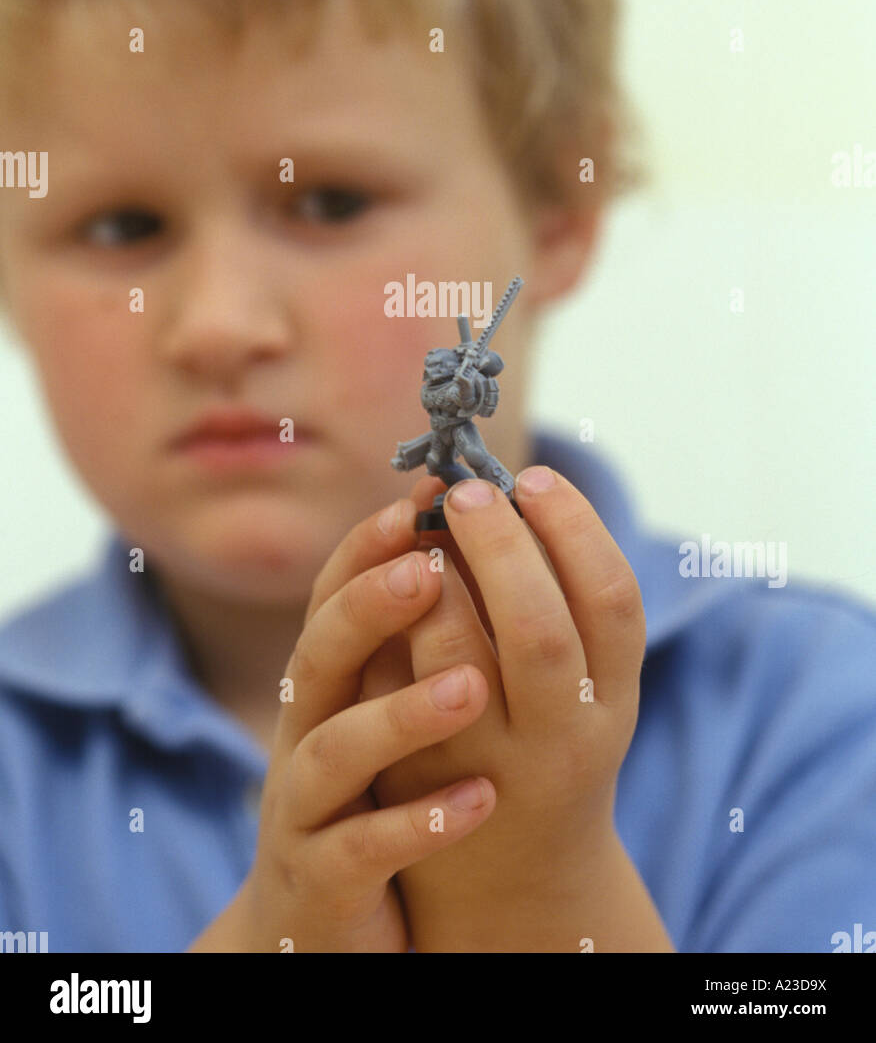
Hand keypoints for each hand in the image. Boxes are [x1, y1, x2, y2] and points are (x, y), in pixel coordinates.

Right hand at [188, 495, 495, 952]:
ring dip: (401, 713)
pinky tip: (479, 802)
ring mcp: (306, 808)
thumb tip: (447, 523)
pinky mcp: (324, 881)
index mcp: (324, 682)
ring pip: (336, 751)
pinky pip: (365, 850)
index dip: (366, 548)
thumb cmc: (363, 791)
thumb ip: (400, 631)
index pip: (331, 595)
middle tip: (428, 567)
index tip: (416, 502)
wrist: (314, 923)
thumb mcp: (372, 702)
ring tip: (473, 687)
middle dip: (370, 606)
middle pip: (319, 654)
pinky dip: (420, 823)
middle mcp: (304, 731)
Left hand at [361, 466, 648, 952]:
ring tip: (423, 533)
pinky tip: (388, 588)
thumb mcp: (575, 687)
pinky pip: (401, 696)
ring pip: (462, 665)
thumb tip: (496, 489)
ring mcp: (494, 768)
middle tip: (467, 492)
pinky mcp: (427, 784)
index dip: (576, 529)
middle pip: (540, 629)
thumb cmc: (541, 749)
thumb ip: (549, 602)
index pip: (614, 600)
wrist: (515, 883)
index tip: (535, 476)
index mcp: (613, 698)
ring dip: (439, 587)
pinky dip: (396, 634)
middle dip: (502, 546)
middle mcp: (565, 739)